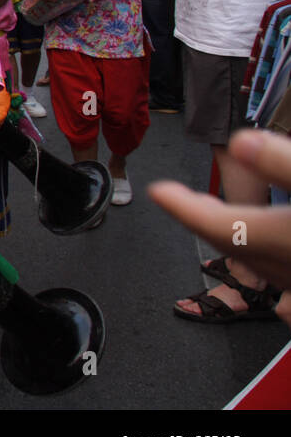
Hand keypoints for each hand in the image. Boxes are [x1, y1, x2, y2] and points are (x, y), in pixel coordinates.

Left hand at [150, 129, 290, 326]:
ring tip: (209, 216)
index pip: (217, 227)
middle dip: (200, 218)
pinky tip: (268, 276)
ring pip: (258, 268)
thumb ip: (281, 163)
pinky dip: (269, 274)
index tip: (158, 192)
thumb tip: (240, 142)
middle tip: (171, 196)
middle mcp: (287, 268)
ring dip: (231, 241)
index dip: (182, 208)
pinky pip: (286, 294)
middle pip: (233, 246)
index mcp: (281, 240)